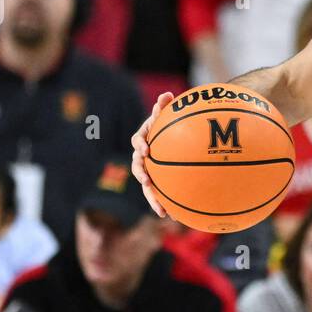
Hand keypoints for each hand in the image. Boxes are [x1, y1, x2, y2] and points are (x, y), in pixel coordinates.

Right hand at [131, 91, 175, 218]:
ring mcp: (148, 171)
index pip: (138, 141)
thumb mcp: (165, 116)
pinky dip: (164, 204)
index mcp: (143, 140)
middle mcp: (142, 157)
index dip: (141, 145)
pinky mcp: (156, 182)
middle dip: (142, 175)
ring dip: (152, 198)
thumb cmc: (166, 126)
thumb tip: (167, 94)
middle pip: (138, 167)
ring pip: (147, 186)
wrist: (167, 140)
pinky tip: (173, 217)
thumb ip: (164, 107)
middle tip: (148, 181)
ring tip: (161, 210)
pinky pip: (159, 194)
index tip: (147, 150)